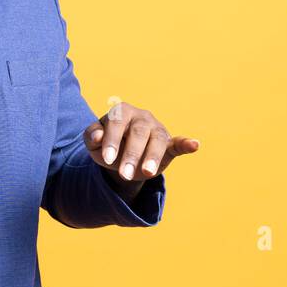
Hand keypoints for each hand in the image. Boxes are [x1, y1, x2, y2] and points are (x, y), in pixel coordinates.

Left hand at [83, 102, 199, 193]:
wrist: (121, 156)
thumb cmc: (106, 145)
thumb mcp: (93, 143)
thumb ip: (91, 137)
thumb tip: (98, 135)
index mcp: (121, 112)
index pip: (117, 124)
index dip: (112, 141)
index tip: (107, 160)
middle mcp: (141, 117)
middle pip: (138, 133)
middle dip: (131, 154)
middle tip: (124, 174)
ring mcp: (156, 128)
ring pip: (157, 140)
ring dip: (152, 157)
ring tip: (147, 173)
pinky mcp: (169, 142)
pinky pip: (179, 142)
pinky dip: (187, 143)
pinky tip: (194, 144)